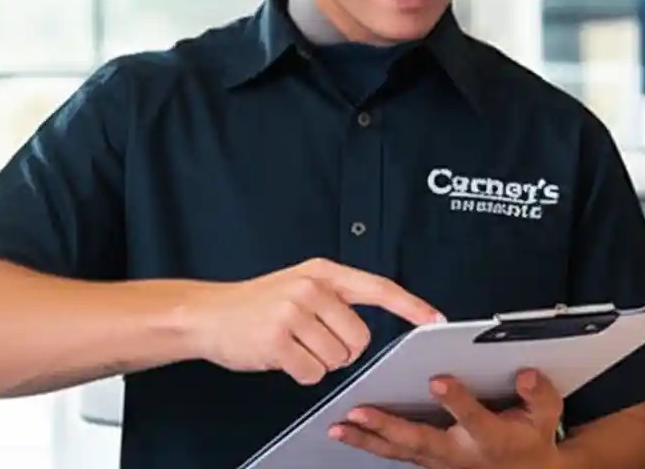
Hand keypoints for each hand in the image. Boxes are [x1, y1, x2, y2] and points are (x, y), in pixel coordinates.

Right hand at [185, 258, 442, 384]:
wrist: (209, 314)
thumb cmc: (259, 305)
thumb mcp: (301, 285)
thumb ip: (335, 299)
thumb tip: (368, 328)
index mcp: (323, 272)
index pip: (379, 288)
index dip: (411, 305)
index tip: (435, 319)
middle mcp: (311, 288)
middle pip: (360, 338)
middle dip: (342, 350)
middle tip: (313, 341)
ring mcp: (293, 312)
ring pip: (337, 359)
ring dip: (318, 362)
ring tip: (292, 344)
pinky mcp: (277, 340)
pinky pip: (312, 373)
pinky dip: (301, 373)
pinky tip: (281, 356)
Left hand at [330, 369, 563, 468]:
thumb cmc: (532, 440)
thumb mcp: (548, 416)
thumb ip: (539, 394)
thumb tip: (524, 373)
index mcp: (492, 439)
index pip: (473, 418)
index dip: (456, 400)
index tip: (437, 379)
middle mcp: (461, 454)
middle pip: (420, 441)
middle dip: (388, 426)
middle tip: (359, 410)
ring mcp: (441, 461)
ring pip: (399, 452)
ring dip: (367, 440)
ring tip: (338, 425)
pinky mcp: (429, 461)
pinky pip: (396, 454)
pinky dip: (370, 443)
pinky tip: (347, 430)